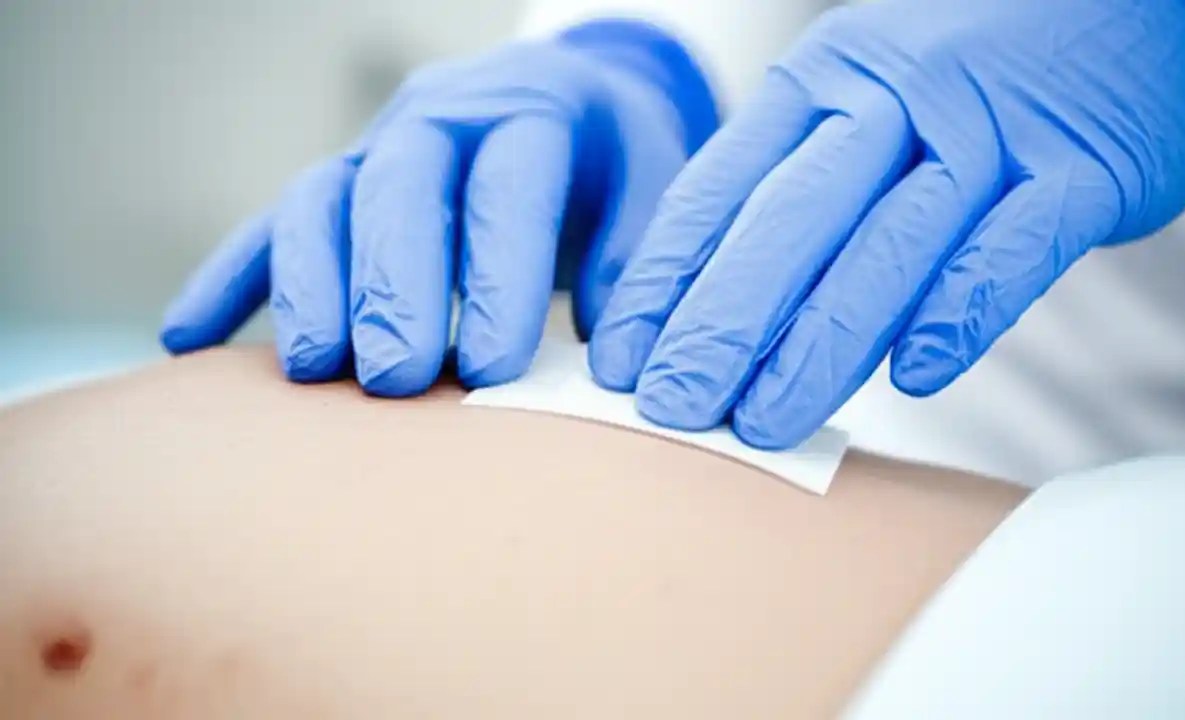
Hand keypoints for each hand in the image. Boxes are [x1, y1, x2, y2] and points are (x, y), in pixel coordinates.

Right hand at [161, 20, 715, 395]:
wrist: (568, 101)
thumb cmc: (615, 163)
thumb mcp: (654, 187)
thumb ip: (637, 259)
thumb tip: (611, 356)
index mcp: (534, 113)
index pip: (507, 188)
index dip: (499, 277)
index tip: (495, 369)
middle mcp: (442, 120)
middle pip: (399, 189)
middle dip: (394, 286)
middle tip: (397, 380)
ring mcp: (375, 148)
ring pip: (321, 200)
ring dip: (309, 286)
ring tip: (311, 375)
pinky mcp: (335, 182)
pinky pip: (269, 225)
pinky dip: (227, 279)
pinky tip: (186, 342)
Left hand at [590, 0, 1184, 447]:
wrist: (1146, 6)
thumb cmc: (979, 85)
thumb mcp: (870, 104)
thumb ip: (802, 192)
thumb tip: (713, 313)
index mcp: (825, 80)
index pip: (723, 188)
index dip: (667, 281)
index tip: (621, 364)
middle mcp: (896, 94)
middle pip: (790, 221)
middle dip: (722, 324)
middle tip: (673, 411)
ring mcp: (992, 127)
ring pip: (889, 244)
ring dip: (821, 342)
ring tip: (763, 423)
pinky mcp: (1085, 166)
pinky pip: (1014, 246)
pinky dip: (963, 310)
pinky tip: (919, 377)